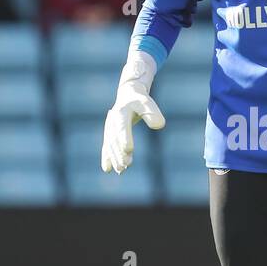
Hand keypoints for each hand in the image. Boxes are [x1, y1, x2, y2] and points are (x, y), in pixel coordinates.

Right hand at [101, 52, 164, 172]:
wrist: (127, 95)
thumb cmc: (139, 100)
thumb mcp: (147, 103)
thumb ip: (152, 113)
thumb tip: (159, 125)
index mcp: (121, 112)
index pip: (123, 126)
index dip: (125, 138)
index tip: (128, 149)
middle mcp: (112, 121)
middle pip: (115, 139)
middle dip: (119, 152)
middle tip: (125, 164)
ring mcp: (109, 128)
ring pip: (111, 145)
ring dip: (115, 157)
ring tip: (121, 170)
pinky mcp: (109, 134)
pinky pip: (107, 147)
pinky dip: (107, 157)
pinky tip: (108, 169)